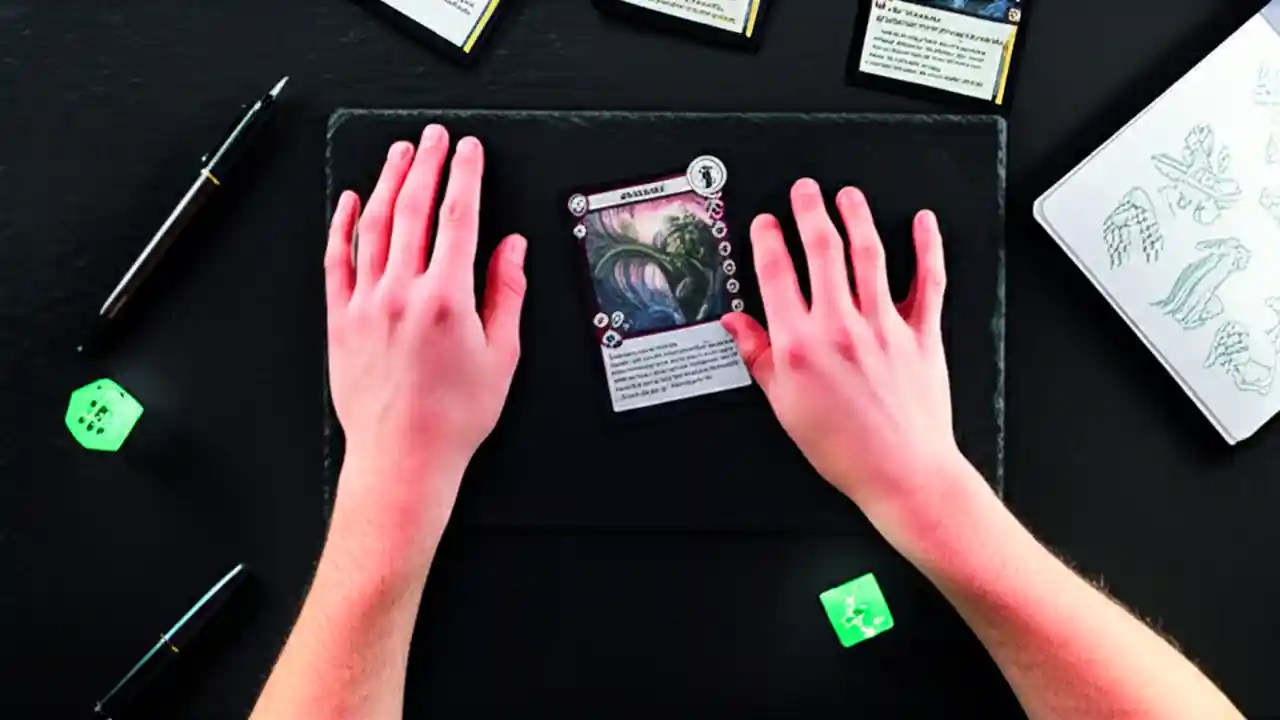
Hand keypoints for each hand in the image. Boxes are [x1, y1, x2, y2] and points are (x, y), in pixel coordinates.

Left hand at [325, 125, 526, 552]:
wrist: (403, 458)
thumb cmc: (453, 417)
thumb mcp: (502, 356)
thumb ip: (506, 294)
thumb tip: (512, 249)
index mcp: (446, 299)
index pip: (458, 219)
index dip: (465, 176)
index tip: (469, 151)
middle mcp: (402, 294)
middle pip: (413, 210)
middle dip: (426, 164)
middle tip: (434, 137)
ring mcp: (365, 304)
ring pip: (373, 226)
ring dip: (386, 183)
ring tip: (398, 154)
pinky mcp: (339, 320)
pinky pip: (336, 261)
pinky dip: (341, 226)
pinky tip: (348, 201)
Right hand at [722, 179, 979, 547]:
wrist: (902, 473)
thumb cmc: (843, 448)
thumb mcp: (784, 405)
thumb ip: (759, 357)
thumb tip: (736, 325)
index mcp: (800, 345)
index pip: (777, 274)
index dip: (768, 239)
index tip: (765, 222)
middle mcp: (840, 327)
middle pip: (823, 250)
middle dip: (810, 211)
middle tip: (804, 190)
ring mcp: (884, 327)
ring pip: (870, 255)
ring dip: (857, 217)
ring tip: (848, 196)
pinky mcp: (921, 334)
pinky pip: (928, 281)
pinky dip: (927, 248)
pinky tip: (923, 224)